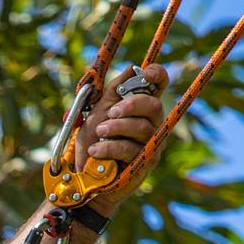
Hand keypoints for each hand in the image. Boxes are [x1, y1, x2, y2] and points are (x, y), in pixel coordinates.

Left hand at [73, 62, 170, 210]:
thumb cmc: (93, 143)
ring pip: (142, 128)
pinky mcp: (145, 163)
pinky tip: (96, 150)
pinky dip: (110, 147)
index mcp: (141, 108)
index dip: (157, 75)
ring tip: (99, 133)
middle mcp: (152, 124)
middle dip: (130, 106)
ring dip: (115, 128)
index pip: (159, 85)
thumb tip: (131, 68)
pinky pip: (131, 149)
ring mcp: (151, 144)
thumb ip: (114, 91)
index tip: (145, 74)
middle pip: (153, 106)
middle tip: (110, 112)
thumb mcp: (98, 112)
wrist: (84, 176)